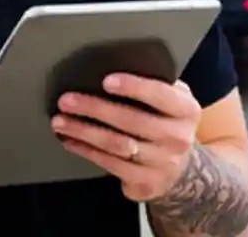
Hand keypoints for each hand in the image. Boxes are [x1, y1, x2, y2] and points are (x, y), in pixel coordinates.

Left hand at [51, 73, 201, 202]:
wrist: (183, 170)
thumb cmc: (168, 124)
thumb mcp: (174, 102)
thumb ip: (156, 86)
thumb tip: (115, 65)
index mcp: (186, 110)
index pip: (160, 95)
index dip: (133, 87)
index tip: (106, 80)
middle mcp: (178, 137)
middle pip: (131, 120)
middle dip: (95, 109)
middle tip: (67, 100)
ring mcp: (162, 163)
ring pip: (116, 144)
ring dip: (84, 131)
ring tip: (61, 121)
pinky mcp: (146, 182)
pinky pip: (110, 164)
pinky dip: (86, 151)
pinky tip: (70, 140)